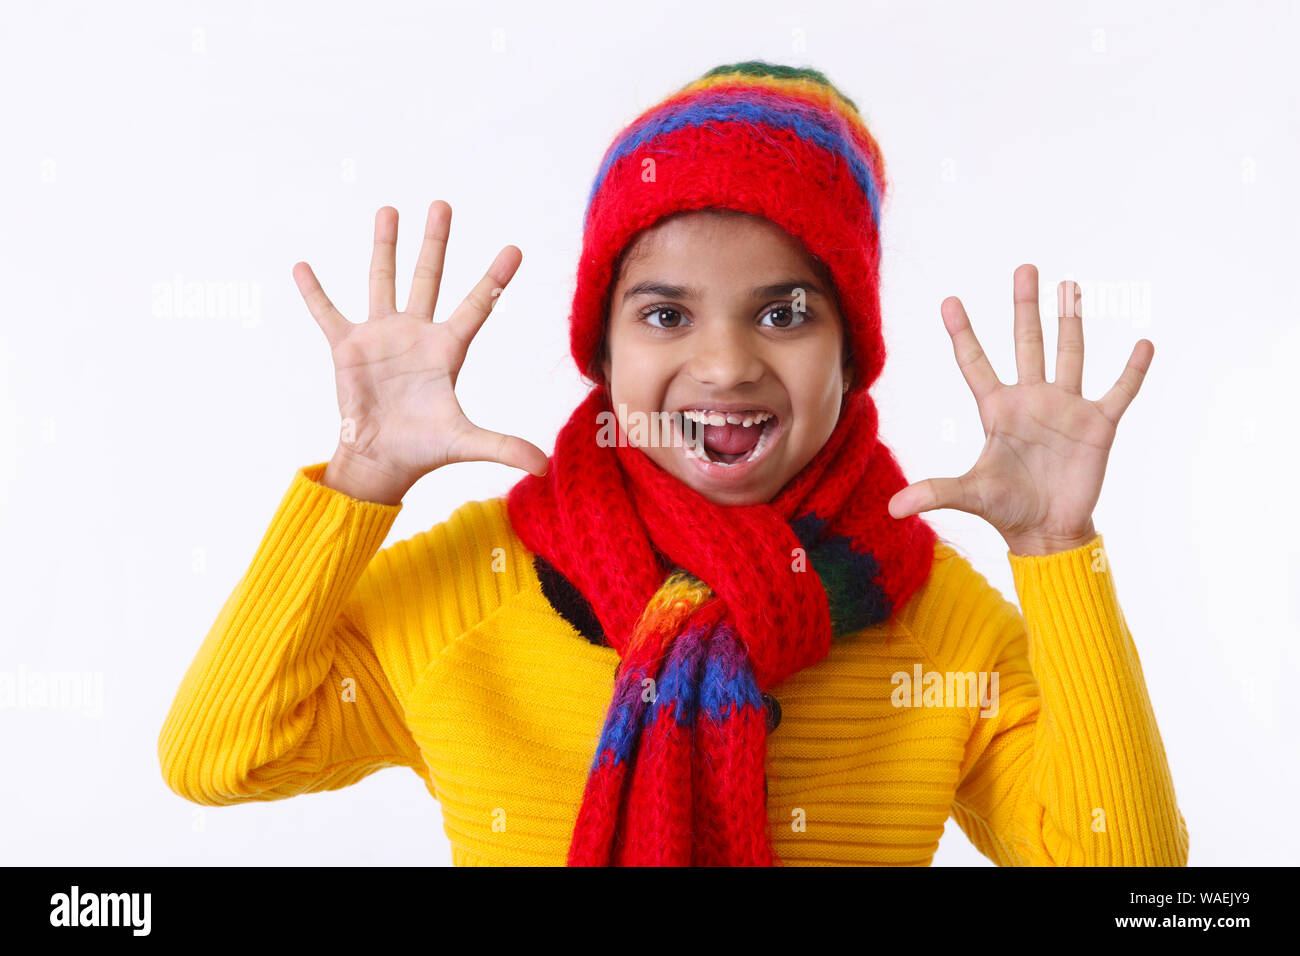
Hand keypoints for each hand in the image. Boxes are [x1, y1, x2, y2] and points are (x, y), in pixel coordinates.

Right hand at [293, 201, 549, 493]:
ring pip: (382, 281)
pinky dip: (314, 292)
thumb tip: (545, 467)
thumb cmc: (424, 450)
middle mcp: (416, 334)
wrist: (381, 461)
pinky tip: (302, 265)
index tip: (515, 248)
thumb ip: (504, 447)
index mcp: (447, 350)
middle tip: (442, 205)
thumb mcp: (466, 443)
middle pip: (428, 278)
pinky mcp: (347, 348)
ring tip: (389, 210)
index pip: (477, 306)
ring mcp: (381, 336)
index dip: (494, 279)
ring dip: (385, 248)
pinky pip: (328, 313)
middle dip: (435, 243)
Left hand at [888, 264, 1152, 555]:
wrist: (1047, 531)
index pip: (975, 363)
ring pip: (1069, 354)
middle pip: (1026, 343)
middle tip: (1024, 268)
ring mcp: (1066, 409)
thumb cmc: (1006, 508)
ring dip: (1071, 321)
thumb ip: (934, 492)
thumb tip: (892, 508)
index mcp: (997, 410)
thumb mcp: (969, 495)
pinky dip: (1132, 370)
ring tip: (1070, 286)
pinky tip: (1143, 343)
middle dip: (1025, 307)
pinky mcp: (1098, 425)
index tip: (949, 300)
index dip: (963, 333)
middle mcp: (1031, 400)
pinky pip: (1119, 391)